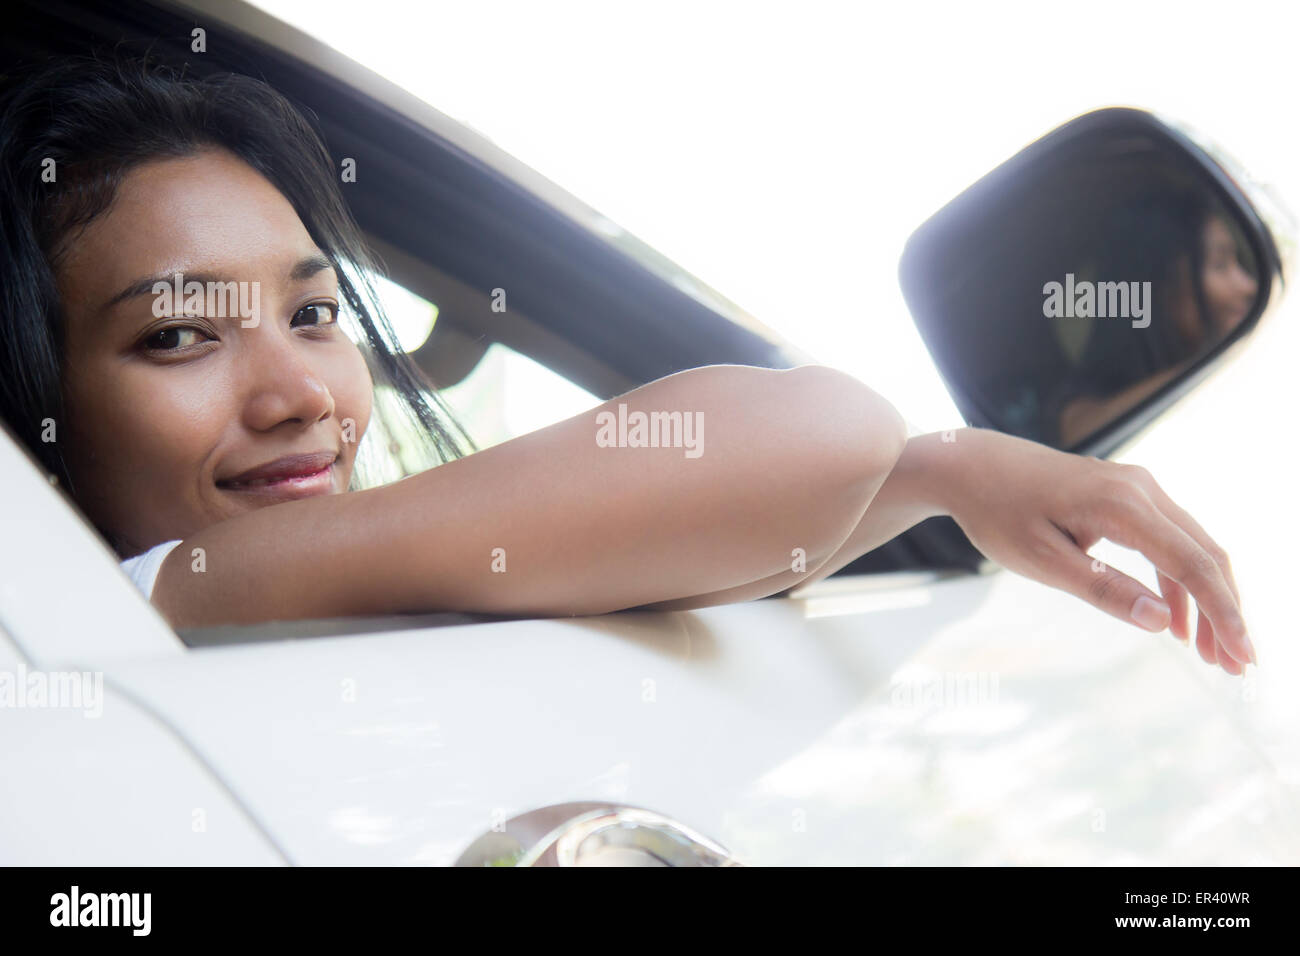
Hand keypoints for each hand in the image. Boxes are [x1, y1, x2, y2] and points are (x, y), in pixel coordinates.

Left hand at [934, 428, 1253, 674]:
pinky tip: (1175, 618)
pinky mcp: (1126, 495)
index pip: (1192, 564)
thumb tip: (1161, 621)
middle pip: (1204, 554)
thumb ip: (1103, 589)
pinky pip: (1167, 539)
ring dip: (1205, 599)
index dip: (1224, 614)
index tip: (1242, 657)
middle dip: (1225, 612)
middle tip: (1235, 666)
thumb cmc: (999, 513)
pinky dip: (1178, 579)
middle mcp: (1141, 488)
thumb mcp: (1043, 561)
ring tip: (1208, 653)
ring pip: (1191, 548)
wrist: (972, 467)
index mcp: (1122, 504)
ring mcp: (1136, 488)